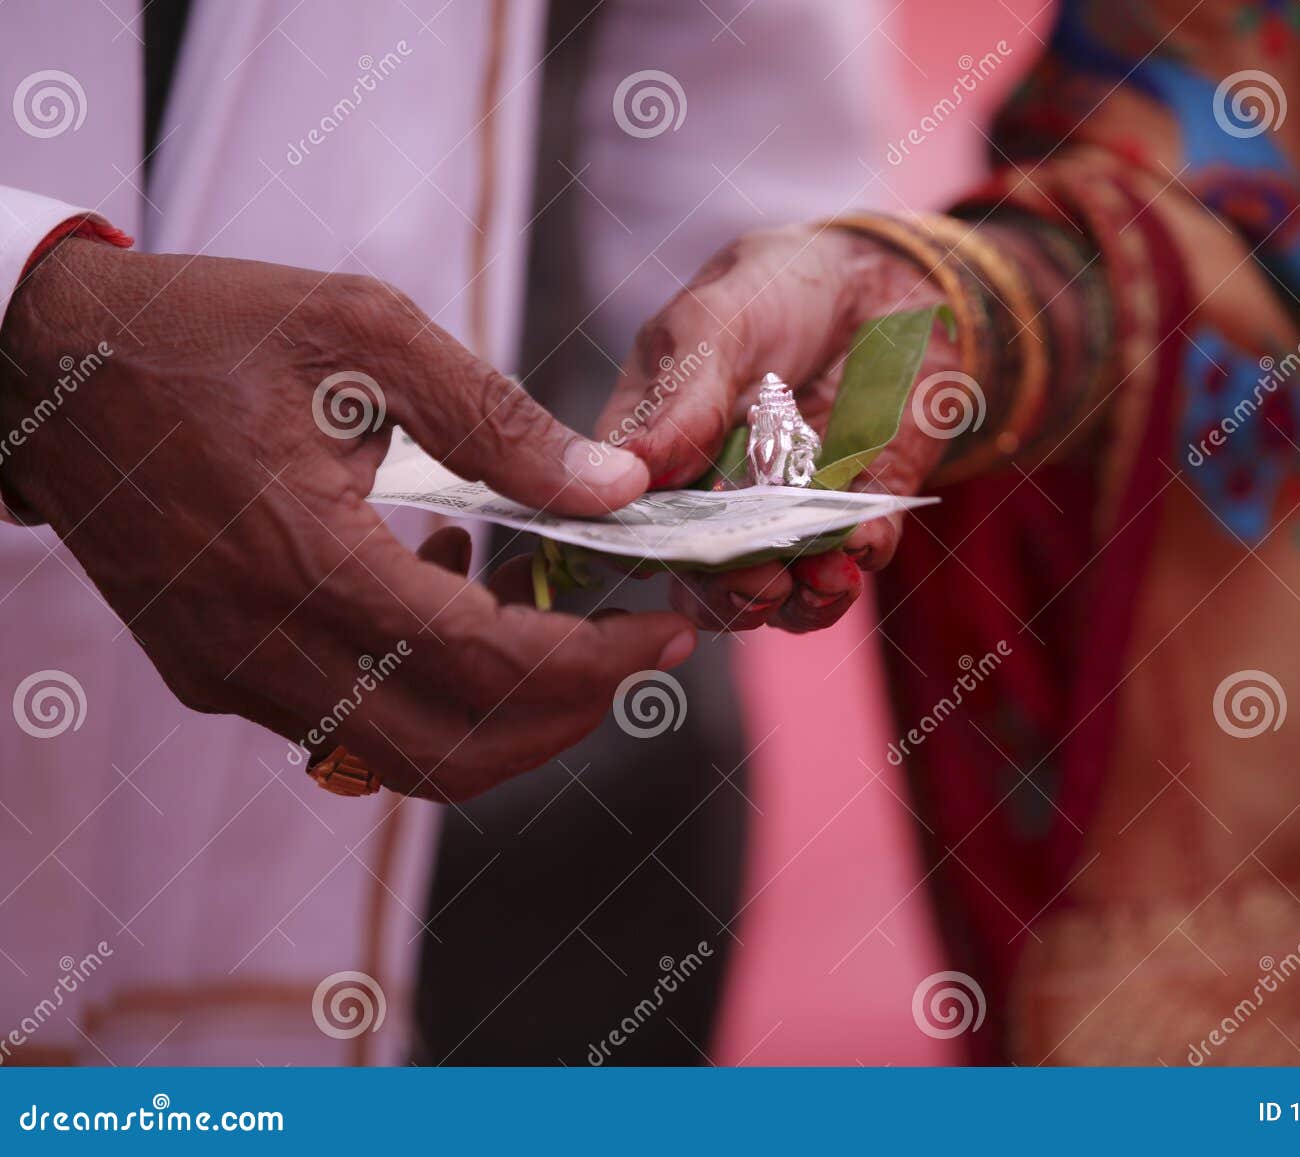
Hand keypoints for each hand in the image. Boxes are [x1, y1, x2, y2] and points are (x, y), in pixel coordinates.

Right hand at [0, 238, 695, 800]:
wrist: (40, 366)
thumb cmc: (198, 332)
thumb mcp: (359, 332)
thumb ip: (493, 418)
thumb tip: (613, 489)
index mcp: (306, 559)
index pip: (487, 662)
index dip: (595, 661)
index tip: (666, 628)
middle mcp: (264, 648)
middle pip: (458, 750)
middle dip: (570, 714)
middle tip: (631, 648)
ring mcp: (231, 677)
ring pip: (405, 760)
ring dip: (504, 715)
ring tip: (550, 617)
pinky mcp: (214, 676)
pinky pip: (348, 728)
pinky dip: (429, 694)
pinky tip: (446, 589)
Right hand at [598, 224, 956, 631]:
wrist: (882, 274)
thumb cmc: (776, 285)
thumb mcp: (719, 316)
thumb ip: (684, 390)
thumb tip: (638, 464)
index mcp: (657, 449)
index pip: (634, 518)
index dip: (647, 545)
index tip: (672, 548)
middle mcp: (714, 499)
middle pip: (700, 577)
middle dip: (726, 592)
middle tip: (755, 581)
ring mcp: (787, 515)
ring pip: (776, 591)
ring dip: (796, 601)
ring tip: (819, 581)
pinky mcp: (858, 514)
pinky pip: (854, 558)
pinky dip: (858, 558)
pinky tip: (863, 542)